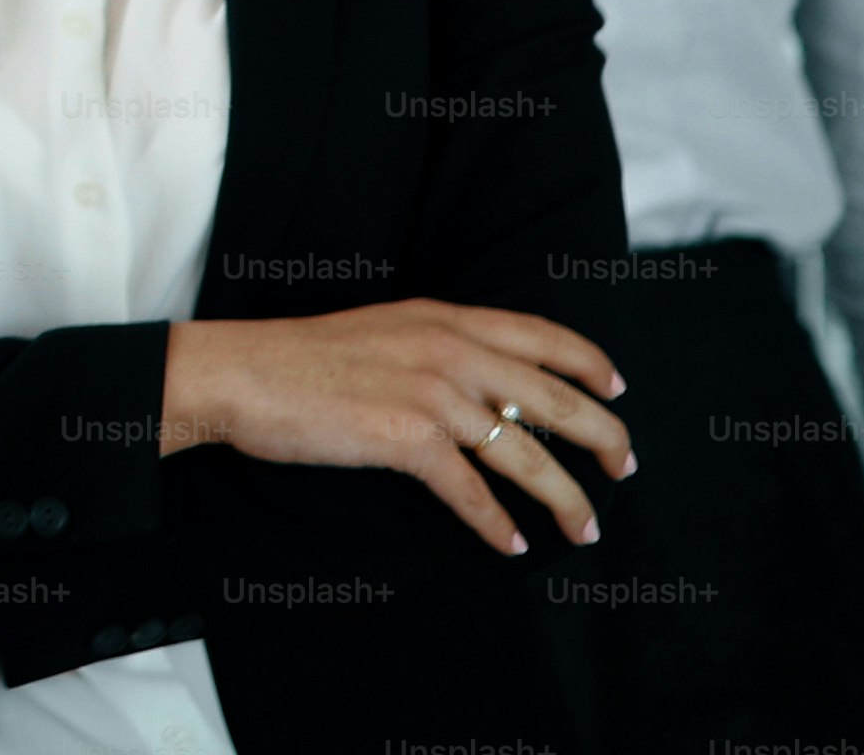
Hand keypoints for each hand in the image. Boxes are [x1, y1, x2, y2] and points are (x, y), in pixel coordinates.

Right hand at [162, 301, 632, 555]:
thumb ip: (434, 347)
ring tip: (585, 528)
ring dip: (563, 497)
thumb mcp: (381, 331)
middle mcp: (448, 349)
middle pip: (553, 398)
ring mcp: (430, 393)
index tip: (618, 391)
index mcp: (443, 318)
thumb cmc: (298, 359)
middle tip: (624, 469)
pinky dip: (498, 524)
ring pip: (524, 453)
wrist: (239, 373)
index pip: (541, 335)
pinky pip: (471, 491)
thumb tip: (479, 387)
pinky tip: (514, 545)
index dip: (589, 364)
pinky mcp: (405, 438)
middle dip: (603, 439)